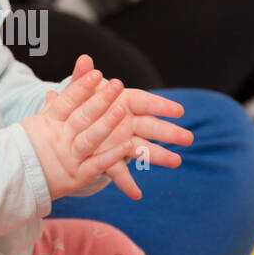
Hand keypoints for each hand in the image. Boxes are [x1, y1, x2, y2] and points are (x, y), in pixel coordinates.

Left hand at [26, 57, 192, 199]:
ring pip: (143, 148)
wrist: (65, 122)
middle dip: (169, 132)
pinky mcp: (110, 157)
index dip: (161, 106)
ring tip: (177, 162)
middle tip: (188, 138)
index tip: (179, 111)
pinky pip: (119, 170)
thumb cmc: (76, 102)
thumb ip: (81, 78)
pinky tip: (135, 195)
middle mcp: (125, 121)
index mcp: (121, 101)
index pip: (144, 101)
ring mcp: (120, 140)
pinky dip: (126, 183)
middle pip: (151, 126)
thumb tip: (84, 60)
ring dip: (159, 155)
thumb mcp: (77, 90)